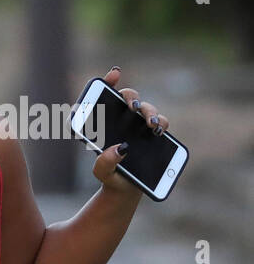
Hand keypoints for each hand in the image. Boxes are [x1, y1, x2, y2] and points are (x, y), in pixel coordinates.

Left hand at [92, 66, 169, 197]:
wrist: (127, 189)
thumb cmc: (110, 176)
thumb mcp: (102, 173)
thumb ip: (105, 163)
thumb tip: (120, 148)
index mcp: (102, 124)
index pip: (102, 98)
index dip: (107, 82)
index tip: (116, 74)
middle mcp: (120, 120)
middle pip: (127, 98)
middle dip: (131, 97)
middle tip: (131, 107)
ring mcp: (137, 125)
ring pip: (145, 108)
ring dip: (149, 111)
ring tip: (150, 124)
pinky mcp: (152, 133)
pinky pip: (160, 122)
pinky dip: (161, 122)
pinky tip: (158, 130)